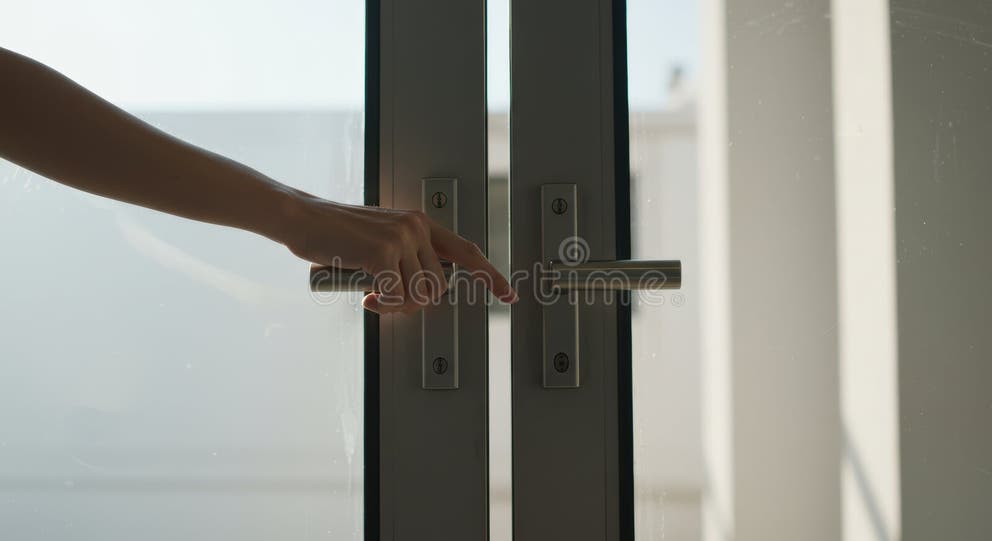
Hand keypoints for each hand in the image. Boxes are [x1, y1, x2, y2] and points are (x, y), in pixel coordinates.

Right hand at [280, 192, 516, 313]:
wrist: (302, 218)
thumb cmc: (336, 234)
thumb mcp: (380, 238)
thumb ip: (405, 257)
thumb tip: (419, 292)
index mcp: (419, 222)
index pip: (466, 251)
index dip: (490, 275)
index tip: (508, 294)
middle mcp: (416, 227)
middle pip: (438, 287)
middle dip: (415, 303)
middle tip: (387, 300)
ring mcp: (401, 238)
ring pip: (418, 295)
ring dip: (396, 305)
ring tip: (374, 295)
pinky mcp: (383, 253)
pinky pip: (395, 296)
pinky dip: (382, 304)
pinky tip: (366, 296)